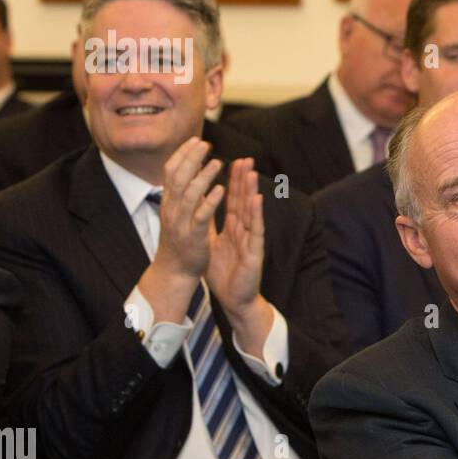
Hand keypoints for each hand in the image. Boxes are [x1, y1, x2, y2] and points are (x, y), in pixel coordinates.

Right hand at [138, 138, 223, 323]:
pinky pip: (201, 216)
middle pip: (178, 178)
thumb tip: (190, 173)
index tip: (194, 140)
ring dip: (203, 176)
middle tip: (205, 143)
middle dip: (191, 158)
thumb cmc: (179, 241)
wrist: (174, 272)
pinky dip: (210, 201)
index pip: (171, 172)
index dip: (182, 154)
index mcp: (168, 203)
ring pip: (189, 194)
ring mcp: (181, 223)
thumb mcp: (178, 214)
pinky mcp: (193, 236)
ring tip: (218, 162)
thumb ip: (183, 194)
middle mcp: (171, 210)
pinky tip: (221, 189)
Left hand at [206, 158, 272, 351]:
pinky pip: (255, 231)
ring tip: (252, 172)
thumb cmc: (225, 274)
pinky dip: (256, 215)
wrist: (235, 299)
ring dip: (251, 191)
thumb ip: (209, 226)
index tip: (231, 162)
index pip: (233, 201)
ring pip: (251, 212)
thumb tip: (200, 208)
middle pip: (243, 201)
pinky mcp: (255, 252)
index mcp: (233, 229)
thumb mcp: (211, 244)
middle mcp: (244, 231)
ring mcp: (251, 240)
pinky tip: (257, 200)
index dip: (232, 182)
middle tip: (245, 159)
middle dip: (243, 180)